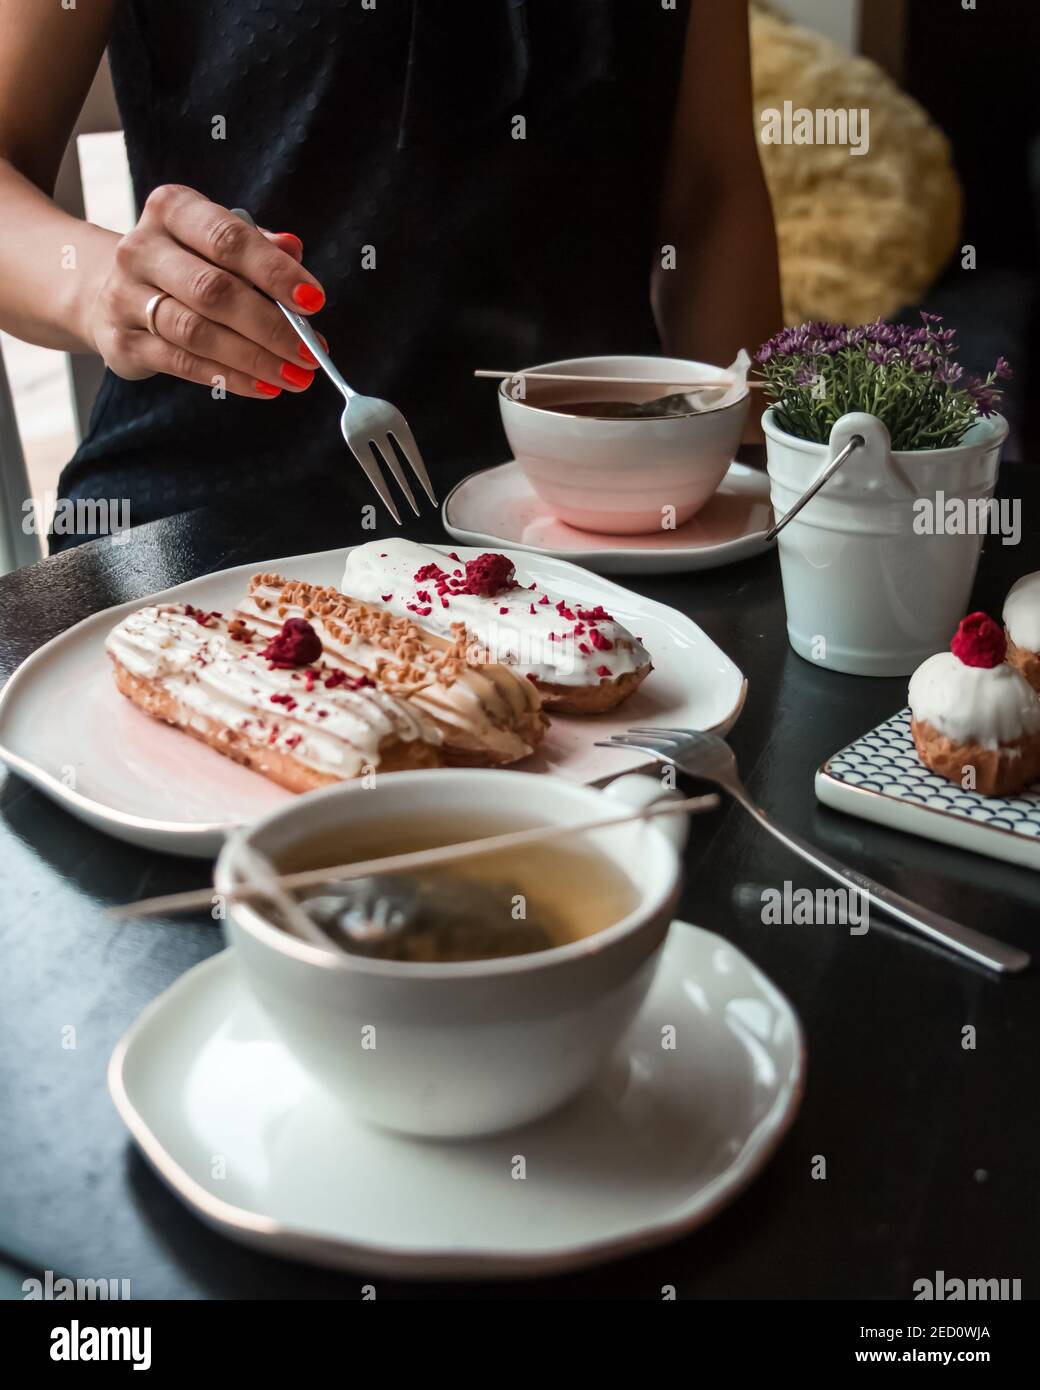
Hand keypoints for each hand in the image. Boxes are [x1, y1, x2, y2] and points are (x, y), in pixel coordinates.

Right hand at [85, 184, 326, 398]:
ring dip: (254, 359)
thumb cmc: (184, 262)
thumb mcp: (216, 241)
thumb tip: (293, 251)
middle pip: (214, 291)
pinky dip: (229, 377)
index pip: (228, 239)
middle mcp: (142, 249)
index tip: (314, 301)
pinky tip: (264, 386)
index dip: (274, 272)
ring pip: (198, 333)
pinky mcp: (122, 342)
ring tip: (295, 376)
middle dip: (270, 325)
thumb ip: (256, 245)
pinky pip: (183, 363)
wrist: (107, 289)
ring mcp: (126, 297)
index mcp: (172, 210)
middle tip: (311, 352)